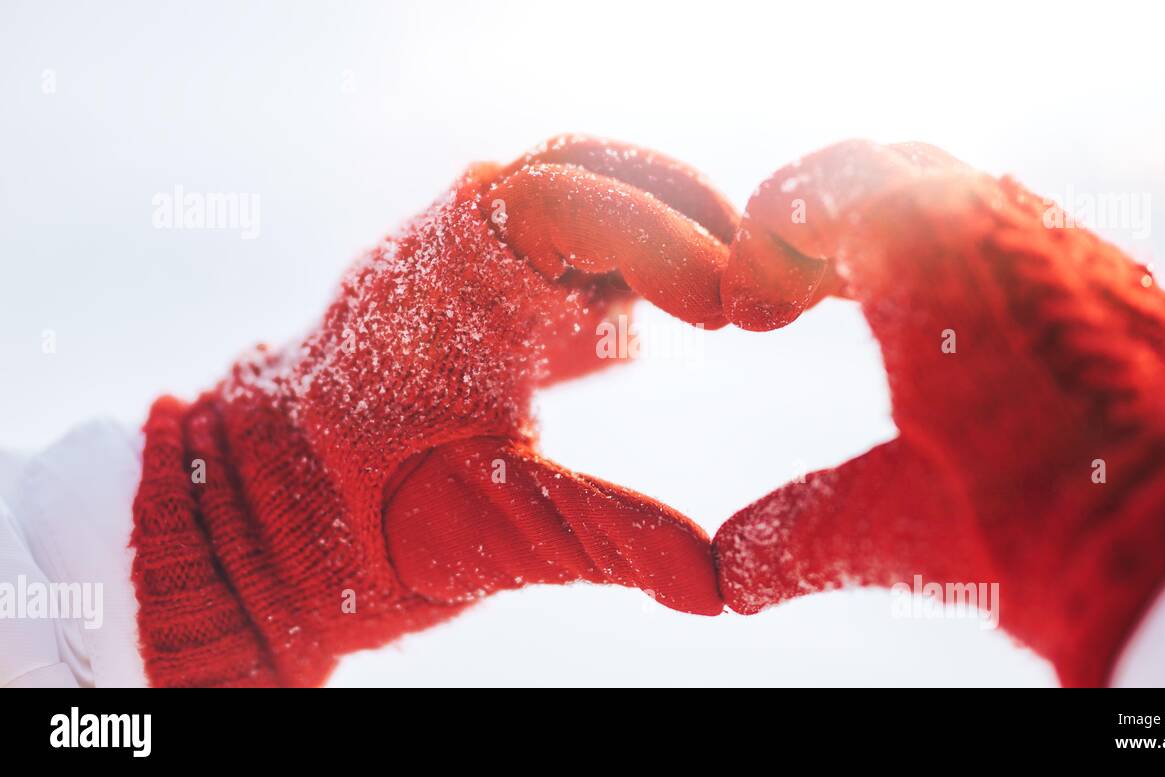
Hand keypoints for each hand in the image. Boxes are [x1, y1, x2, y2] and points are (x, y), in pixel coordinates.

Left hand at [132, 136, 731, 686]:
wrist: (281, 503)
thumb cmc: (361, 523)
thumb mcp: (482, 533)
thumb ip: (599, 540)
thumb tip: (713, 585)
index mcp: (442, 293)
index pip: (558, 204)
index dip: (654, 238)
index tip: (721, 306)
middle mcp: (454, 247)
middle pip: (582, 167)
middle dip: (680, 207)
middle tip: (752, 279)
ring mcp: (470, 252)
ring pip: (580, 181)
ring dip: (663, 216)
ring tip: (730, 287)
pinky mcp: (491, 274)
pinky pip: (572, 220)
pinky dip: (638, 242)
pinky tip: (684, 299)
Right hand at [712, 140, 1164, 685]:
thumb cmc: (1034, 522)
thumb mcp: (892, 528)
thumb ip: (794, 536)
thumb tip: (727, 575)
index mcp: (923, 259)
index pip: (815, 194)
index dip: (762, 246)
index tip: (750, 318)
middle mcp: (998, 226)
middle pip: (882, 168)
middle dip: (819, 223)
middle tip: (792, 296)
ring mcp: (1062, 245)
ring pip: (956, 191)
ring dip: (892, 236)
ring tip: (866, 312)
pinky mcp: (1111, 276)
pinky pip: (1014, 226)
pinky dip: (960, 257)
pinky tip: (956, 338)